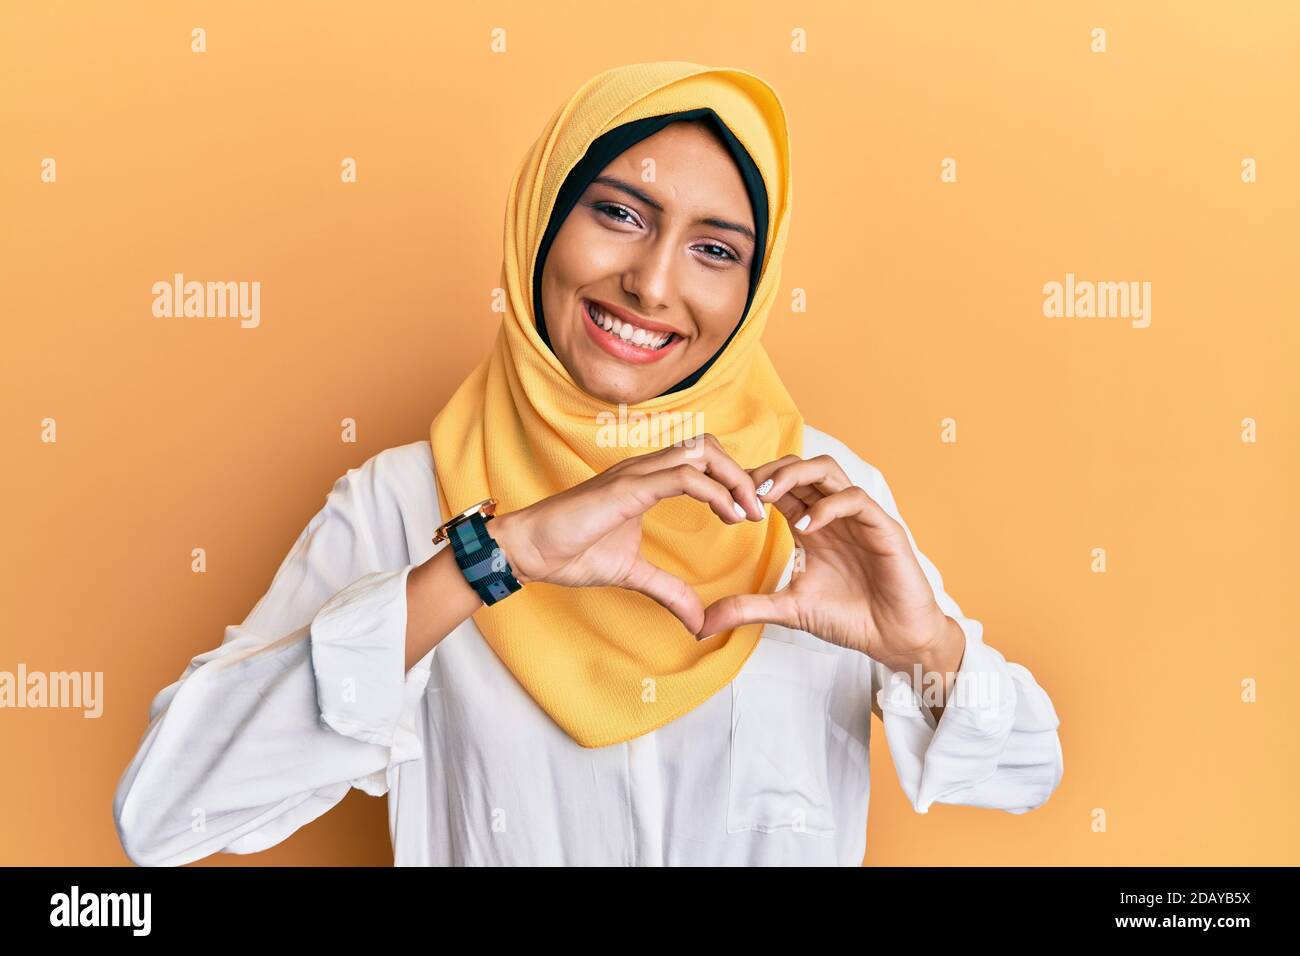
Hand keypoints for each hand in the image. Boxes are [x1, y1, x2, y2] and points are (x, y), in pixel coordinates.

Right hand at [487, 434, 766, 634]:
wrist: (529, 550)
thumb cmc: (570, 553)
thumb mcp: (633, 574)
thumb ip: (668, 591)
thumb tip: (698, 620)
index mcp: (645, 481)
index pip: (701, 462)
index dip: (731, 481)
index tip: (749, 514)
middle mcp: (643, 469)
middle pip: (708, 447)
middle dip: (741, 474)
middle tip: (758, 510)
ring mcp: (635, 474)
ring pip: (701, 453)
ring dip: (734, 479)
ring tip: (750, 512)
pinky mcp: (627, 488)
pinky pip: (683, 478)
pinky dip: (715, 492)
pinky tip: (729, 515)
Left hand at [696, 454, 949, 666]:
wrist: (895, 638)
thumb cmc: (849, 618)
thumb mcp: (788, 611)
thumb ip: (748, 608)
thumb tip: (701, 623)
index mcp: (811, 524)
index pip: (779, 487)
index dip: (751, 486)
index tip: (724, 503)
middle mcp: (833, 513)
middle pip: (799, 468)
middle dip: (767, 472)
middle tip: (740, 492)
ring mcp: (859, 517)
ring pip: (826, 470)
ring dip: (793, 476)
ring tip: (766, 496)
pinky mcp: (883, 527)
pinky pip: (855, 499)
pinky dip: (828, 506)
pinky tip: (807, 527)